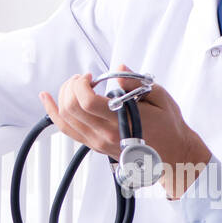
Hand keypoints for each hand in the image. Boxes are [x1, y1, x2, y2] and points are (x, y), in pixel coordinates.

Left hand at [39, 64, 212, 199]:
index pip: (86, 102)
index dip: (81, 84)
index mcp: (121, 121)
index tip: (91, 76)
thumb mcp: (159, 97)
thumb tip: (119, 68)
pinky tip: (47, 98)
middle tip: (84, 78)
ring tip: (75, 85)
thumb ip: (135, 82)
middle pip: (71, 108)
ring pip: (65, 119)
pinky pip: (67, 130)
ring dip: (63, 96)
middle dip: (71, 86)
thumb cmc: (169, 126)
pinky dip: (54, 113)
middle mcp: (105, 135)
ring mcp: (98, 143)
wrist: (174, 154)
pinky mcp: (94, 146)